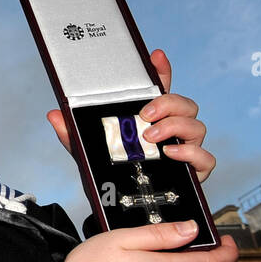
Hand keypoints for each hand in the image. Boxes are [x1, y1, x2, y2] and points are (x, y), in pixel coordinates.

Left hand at [45, 48, 217, 183]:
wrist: (121, 206)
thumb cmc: (112, 173)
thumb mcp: (88, 152)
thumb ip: (72, 133)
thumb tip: (54, 115)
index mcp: (152, 120)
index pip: (161, 90)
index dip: (161, 71)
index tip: (156, 56)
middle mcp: (173, 132)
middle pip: (186, 104)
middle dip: (168, 103)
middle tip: (144, 114)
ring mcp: (186, 150)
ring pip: (197, 126)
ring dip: (175, 126)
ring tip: (150, 135)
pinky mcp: (195, 171)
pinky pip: (206, 158)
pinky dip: (191, 153)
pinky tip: (170, 153)